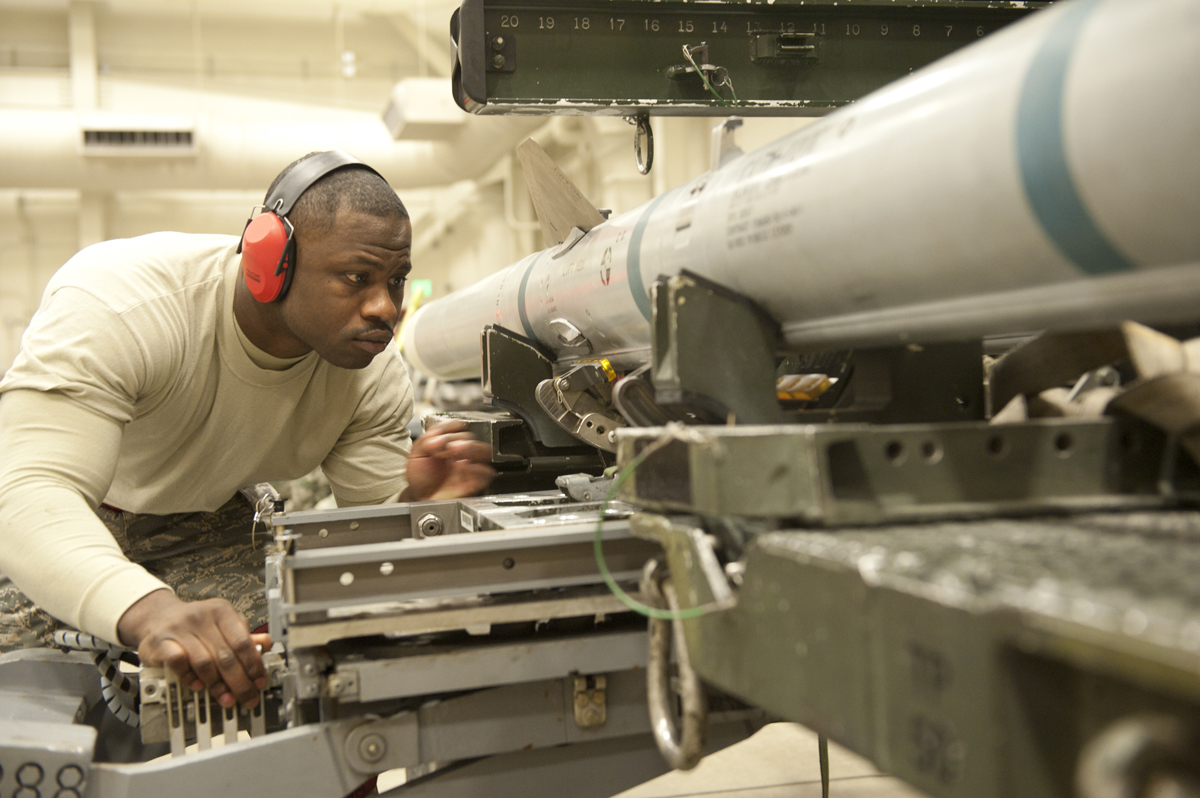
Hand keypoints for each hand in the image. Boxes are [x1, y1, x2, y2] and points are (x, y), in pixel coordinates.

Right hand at [117, 589, 270, 708]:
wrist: (157, 618)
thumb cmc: (194, 626)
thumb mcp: (221, 625)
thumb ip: (242, 637)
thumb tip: (266, 645)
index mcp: (221, 611)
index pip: (242, 641)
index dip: (253, 665)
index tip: (259, 683)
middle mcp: (201, 616)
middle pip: (225, 655)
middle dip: (239, 682)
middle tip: (247, 698)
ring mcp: (179, 629)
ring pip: (204, 662)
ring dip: (218, 685)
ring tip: (227, 698)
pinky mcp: (161, 642)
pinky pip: (179, 663)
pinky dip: (191, 677)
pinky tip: (199, 686)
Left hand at [403, 420, 493, 500]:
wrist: (419, 498)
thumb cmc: (420, 477)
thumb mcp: (416, 453)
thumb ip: (426, 440)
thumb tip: (437, 437)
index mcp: (449, 442)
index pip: (458, 426)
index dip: (448, 429)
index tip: (435, 438)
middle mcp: (461, 452)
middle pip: (470, 436)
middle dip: (454, 439)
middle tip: (442, 447)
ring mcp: (469, 466)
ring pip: (483, 450)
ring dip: (469, 448)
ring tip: (452, 452)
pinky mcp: (474, 482)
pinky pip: (486, 472)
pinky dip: (477, 468)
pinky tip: (462, 466)